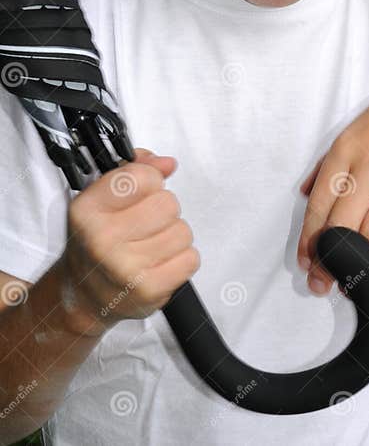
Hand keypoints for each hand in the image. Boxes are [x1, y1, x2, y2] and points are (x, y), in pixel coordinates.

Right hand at [60, 148, 200, 334]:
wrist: (84, 296)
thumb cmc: (96, 243)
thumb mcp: (102, 198)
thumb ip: (135, 170)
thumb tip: (167, 164)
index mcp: (88, 209)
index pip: (143, 176)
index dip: (150, 181)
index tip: (141, 192)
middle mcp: (102, 239)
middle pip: (168, 203)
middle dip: (163, 211)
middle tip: (144, 225)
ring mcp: (125, 267)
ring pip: (183, 231)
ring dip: (173, 237)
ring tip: (150, 245)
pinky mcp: (149, 289)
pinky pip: (190, 259)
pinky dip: (181, 260)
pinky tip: (159, 263)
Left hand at [297, 65, 368, 294]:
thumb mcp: (354, 130)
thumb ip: (327, 164)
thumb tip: (305, 193)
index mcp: (345, 151)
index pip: (319, 204)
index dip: (310, 239)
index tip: (306, 261)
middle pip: (341, 226)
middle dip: (328, 262)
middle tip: (322, 282)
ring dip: (360, 264)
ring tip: (352, 279)